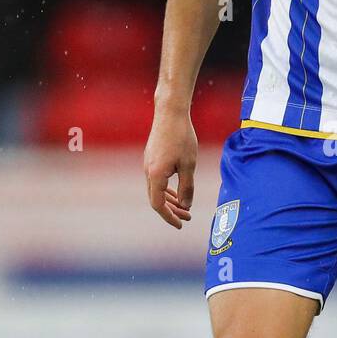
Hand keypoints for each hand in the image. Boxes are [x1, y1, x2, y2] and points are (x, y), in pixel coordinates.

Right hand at [144, 107, 197, 227]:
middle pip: (156, 199)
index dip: (169, 217)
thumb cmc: (182, 137)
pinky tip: (177, 192)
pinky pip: (157, 180)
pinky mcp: (151, 158)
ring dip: (170, 200)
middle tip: (188, 218)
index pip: (158, 205)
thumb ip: (187, 187)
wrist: (170, 113)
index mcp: (156, 175)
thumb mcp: (189, 165)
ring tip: (185, 207)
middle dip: (172, 210)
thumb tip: (186, 206)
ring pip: (157, 189)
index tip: (181, 224)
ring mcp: (148, 164)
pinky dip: (167, 189)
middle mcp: (148, 171)